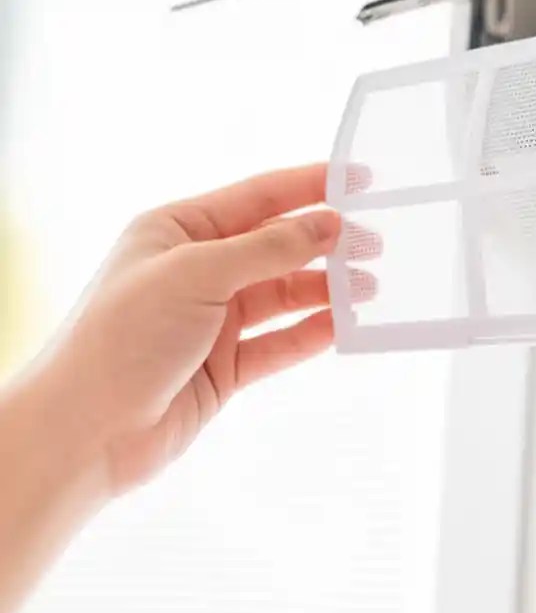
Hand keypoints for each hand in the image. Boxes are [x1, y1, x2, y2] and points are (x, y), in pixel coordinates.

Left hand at [43, 163, 354, 494]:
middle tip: (374, 242)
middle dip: (325, 243)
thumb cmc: (120, 339)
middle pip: (276, 246)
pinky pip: (281, 342)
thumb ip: (267, 249)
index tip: (359, 181)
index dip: (309, 186)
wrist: (85, 431)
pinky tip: (344, 326)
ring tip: (369, 288)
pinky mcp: (225, 366)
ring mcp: (212, 320)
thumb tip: (328, 225)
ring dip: (326, 290)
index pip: (257, 197)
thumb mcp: (194, 276)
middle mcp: (196, 270)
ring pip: (284, 295)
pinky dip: (313, 332)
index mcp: (176, 231)